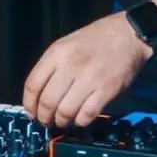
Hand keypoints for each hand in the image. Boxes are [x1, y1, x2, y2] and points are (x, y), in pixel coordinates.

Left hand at [23, 13, 151, 126]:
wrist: (127, 34)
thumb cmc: (94, 39)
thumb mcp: (66, 44)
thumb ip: (52, 66)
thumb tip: (38, 95)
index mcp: (57, 53)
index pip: (33, 85)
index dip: (28, 105)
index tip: (31, 113)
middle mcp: (70, 65)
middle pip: (47, 102)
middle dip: (44, 117)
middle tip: (47, 121)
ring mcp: (89, 78)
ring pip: (65, 112)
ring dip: (62, 121)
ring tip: (63, 121)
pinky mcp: (106, 90)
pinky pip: (87, 115)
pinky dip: (80, 121)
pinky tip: (80, 118)